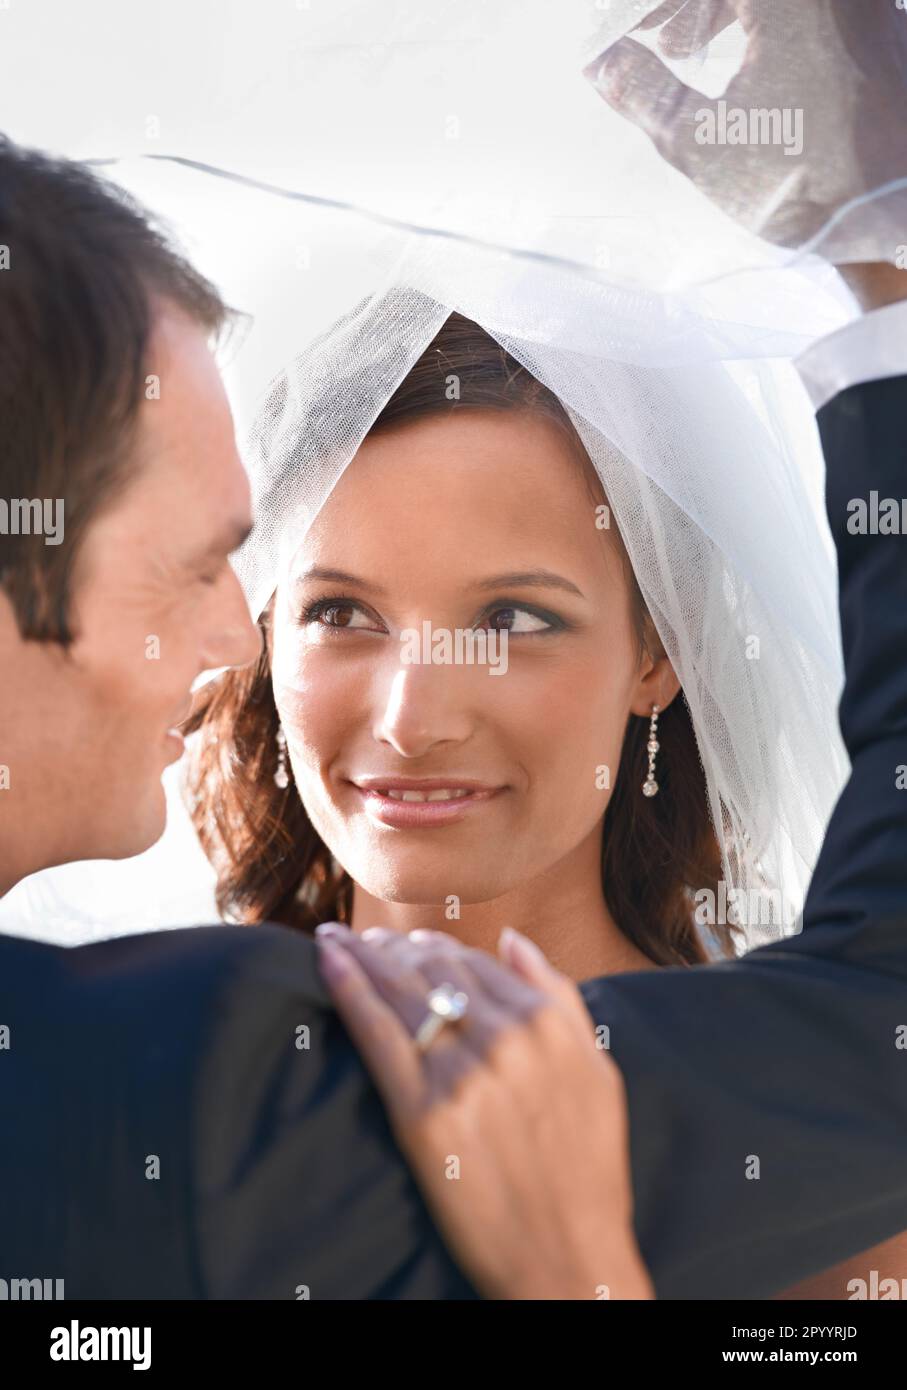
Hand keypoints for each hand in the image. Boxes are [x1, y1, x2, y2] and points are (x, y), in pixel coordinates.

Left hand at [315, 922, 653, 1300]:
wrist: (566, 1263)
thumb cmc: (588, 1174)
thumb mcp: (597, 1072)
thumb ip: (560, 997)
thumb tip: (511, 940)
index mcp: (547, 1025)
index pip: (476, 961)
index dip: (436, 946)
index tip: (409, 941)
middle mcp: (505, 1039)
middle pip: (433, 967)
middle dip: (394, 946)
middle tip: (366, 939)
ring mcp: (461, 1074)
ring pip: (401, 988)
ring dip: (364, 953)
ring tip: (337, 939)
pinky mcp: (422, 1113)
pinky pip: (376, 1031)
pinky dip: (347, 985)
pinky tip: (326, 957)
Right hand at [585, 0, 906, 263]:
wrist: (903, 215)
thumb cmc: (809, 183)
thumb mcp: (706, 144)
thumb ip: (644, 93)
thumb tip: (601, 61)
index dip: (649, 7)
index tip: (622, 33)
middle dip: (685, 7)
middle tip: (650, 39)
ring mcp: (860, 6)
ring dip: (722, 8)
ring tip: (691, 53)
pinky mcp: (878, 30)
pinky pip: (809, 8)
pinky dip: (764, 17)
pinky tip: (748, 60)